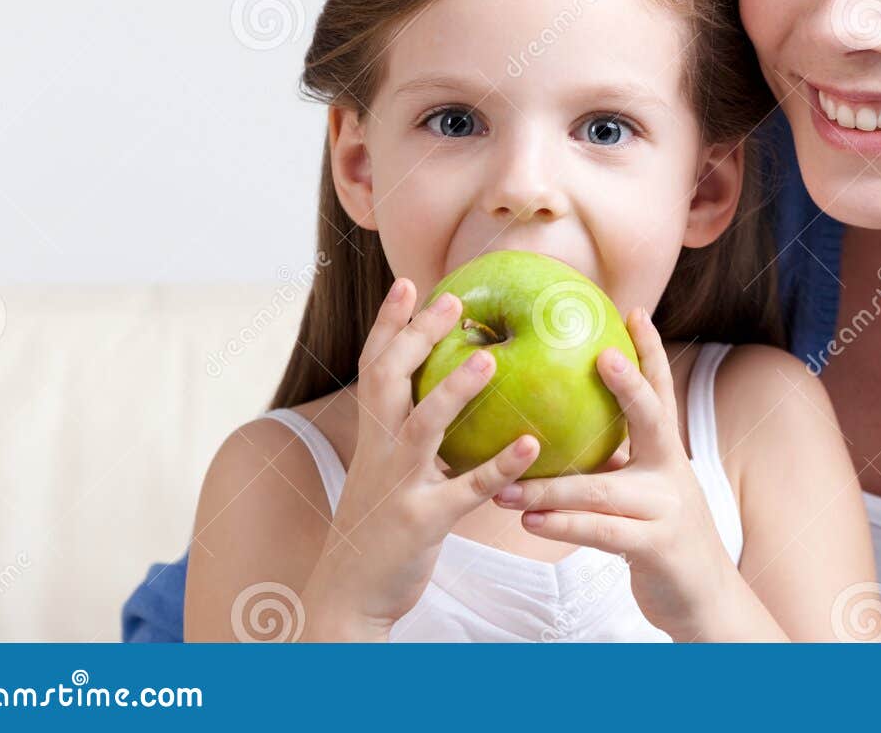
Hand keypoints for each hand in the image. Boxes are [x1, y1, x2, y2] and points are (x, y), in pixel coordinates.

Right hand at [300, 277, 540, 639]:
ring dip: (455, 390)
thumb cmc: (376, 529)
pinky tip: (533, 446)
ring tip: (492, 359)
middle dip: (417, 337)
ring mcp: (398, 486)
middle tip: (452, 299)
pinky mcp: (422, 522)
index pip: (373, 368)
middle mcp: (379, 452)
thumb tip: (451, 401)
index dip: (388, 325)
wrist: (346, 596)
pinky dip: (499, 467)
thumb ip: (410, 439)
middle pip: (389, 380)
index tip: (409, 283)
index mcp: (372, 437)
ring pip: (423, 428)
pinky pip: (466, 490)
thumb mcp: (385, 474)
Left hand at [490, 308, 739, 639]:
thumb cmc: (660, 538)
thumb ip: (615, 460)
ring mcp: (666, 510)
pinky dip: (563, 525)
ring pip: (603, 487)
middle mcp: (672, 473)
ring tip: (507, 483)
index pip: (661, 393)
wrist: (703, 600)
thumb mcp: (644, 491)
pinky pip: (602, 532)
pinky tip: (529, 521)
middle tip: (602, 356)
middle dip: (630, 384)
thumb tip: (559, 425)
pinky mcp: (656, 548)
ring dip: (550, 485)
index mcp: (666, 454)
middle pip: (653, 418)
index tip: (633, 311)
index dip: (650, 352)